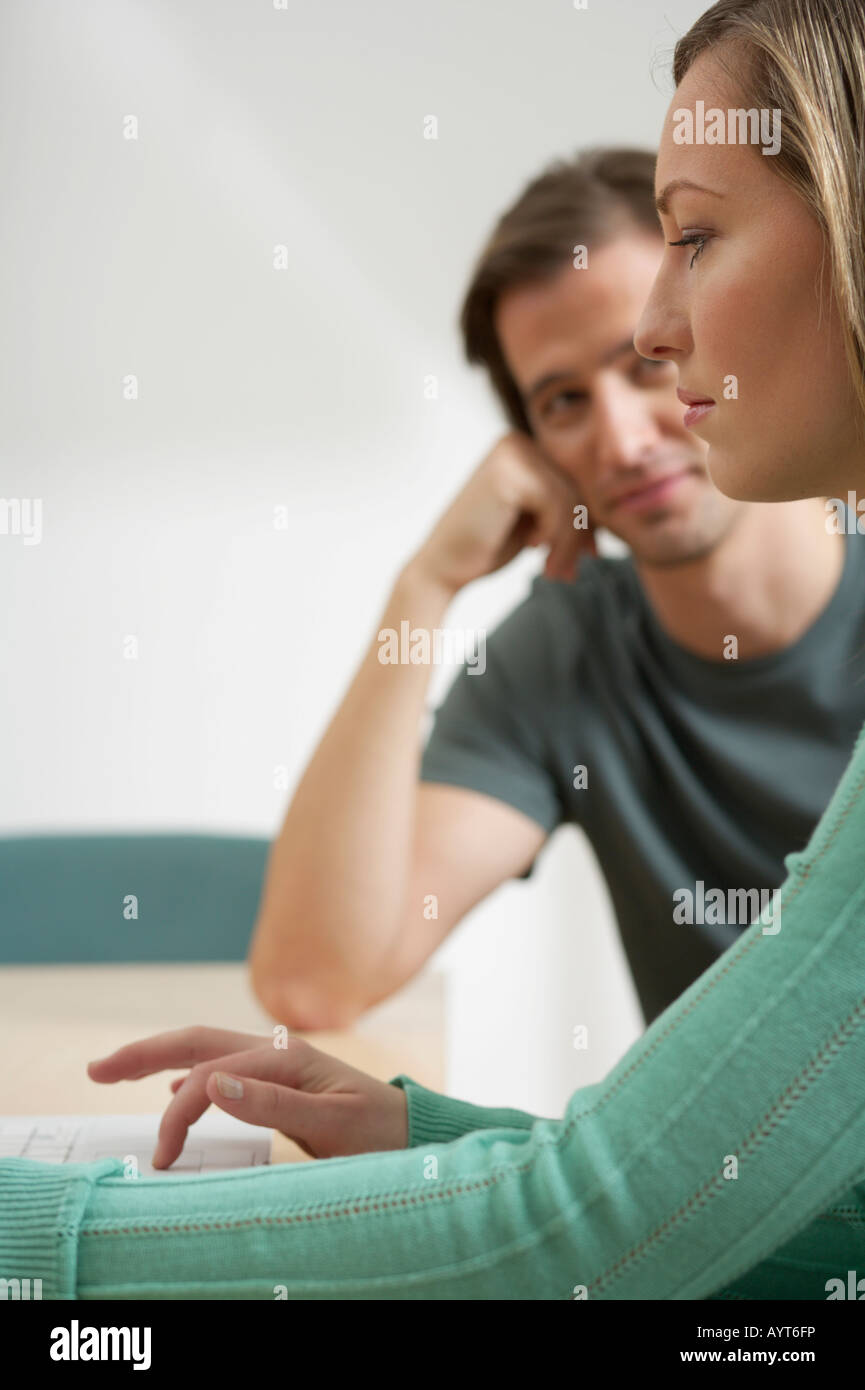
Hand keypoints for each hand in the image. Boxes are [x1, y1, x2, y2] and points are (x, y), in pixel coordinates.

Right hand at [87, 1025, 408, 1167]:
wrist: (416, 1136)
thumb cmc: (381, 1136)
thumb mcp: (333, 1125)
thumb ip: (274, 1105)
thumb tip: (213, 1082)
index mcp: (286, 1059)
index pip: (210, 1076)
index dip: (178, 1114)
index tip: (163, 1158)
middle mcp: (277, 1053)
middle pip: (198, 1042)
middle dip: (144, 1053)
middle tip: (96, 1069)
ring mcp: (278, 1066)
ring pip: (206, 1053)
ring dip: (160, 1059)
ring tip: (117, 1070)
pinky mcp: (281, 1085)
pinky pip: (224, 1071)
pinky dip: (191, 1078)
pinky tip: (178, 1091)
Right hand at [410, 430, 596, 595]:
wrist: (444, 567)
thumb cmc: (488, 544)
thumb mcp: (537, 519)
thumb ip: (566, 505)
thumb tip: (617, 505)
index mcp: (522, 448)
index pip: (574, 482)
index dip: (586, 521)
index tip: (587, 555)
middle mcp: (515, 441)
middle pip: (575, 488)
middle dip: (580, 534)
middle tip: (572, 571)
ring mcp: (510, 452)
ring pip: (570, 498)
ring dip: (569, 542)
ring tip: (556, 571)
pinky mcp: (508, 470)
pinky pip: (557, 504)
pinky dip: (556, 536)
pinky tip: (538, 555)